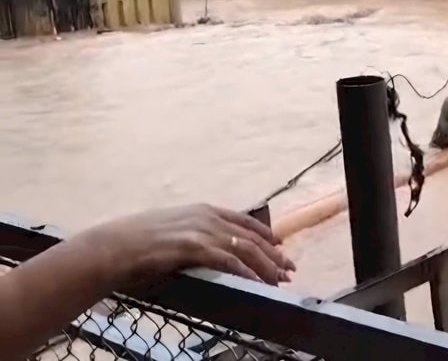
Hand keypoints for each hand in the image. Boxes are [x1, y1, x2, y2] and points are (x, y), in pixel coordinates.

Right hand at [77, 204, 296, 287]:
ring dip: (266, 266)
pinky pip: (229, 261)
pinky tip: (258, 284)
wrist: (111, 248)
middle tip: (289, 269)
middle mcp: (206, 217)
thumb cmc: (135, 243)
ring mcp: (200, 230)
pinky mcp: (193, 247)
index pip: (244, 221)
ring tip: (279, 281)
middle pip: (251, 236)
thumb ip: (194, 235)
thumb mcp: (172, 230)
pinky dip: (247, 273)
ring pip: (246, 249)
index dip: (265, 234)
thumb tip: (209, 250)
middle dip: (273, 254)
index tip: (280, 246)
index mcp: (202, 210)